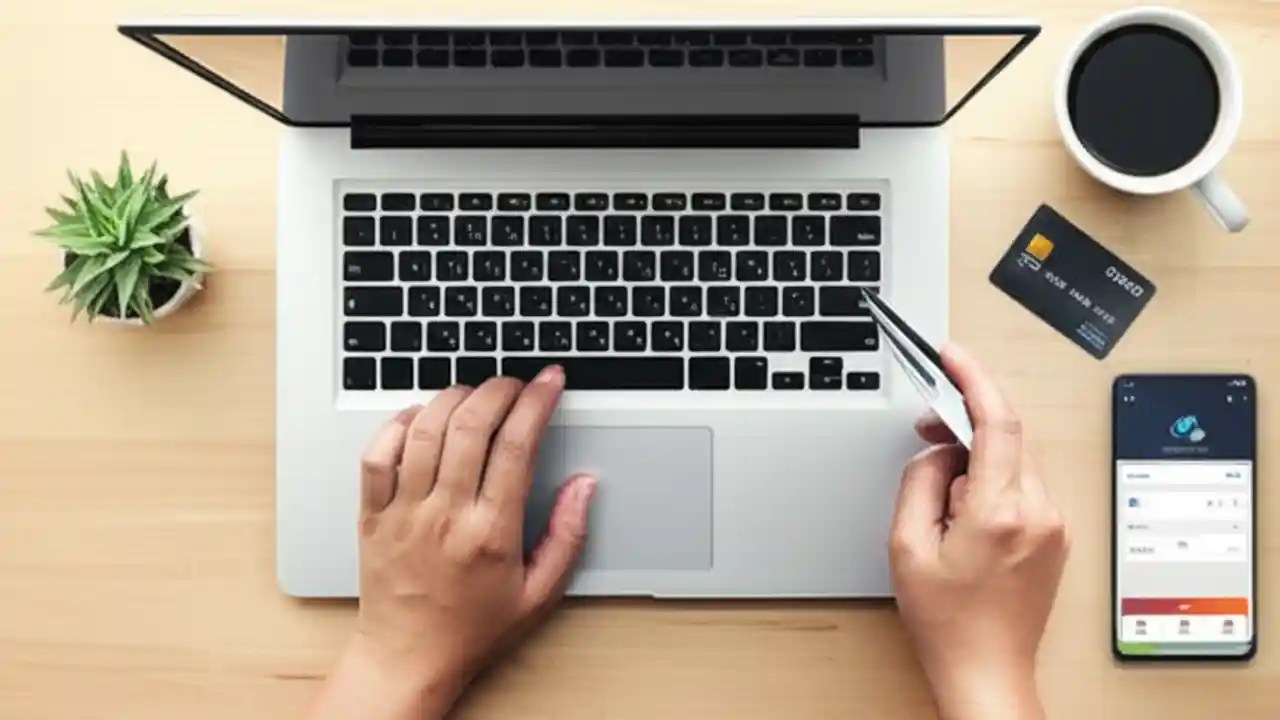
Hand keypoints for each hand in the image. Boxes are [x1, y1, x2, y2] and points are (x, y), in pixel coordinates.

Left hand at [305, 367, 596, 719]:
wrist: (408, 660)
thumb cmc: (472, 630)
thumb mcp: (540, 592)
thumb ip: (568, 535)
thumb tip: (584, 486)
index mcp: (492, 533)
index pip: (517, 445)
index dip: (537, 401)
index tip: (549, 382)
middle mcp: (446, 516)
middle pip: (471, 425)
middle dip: (499, 388)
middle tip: (515, 382)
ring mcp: (404, 512)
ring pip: (424, 430)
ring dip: (453, 397)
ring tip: (474, 393)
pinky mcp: (372, 515)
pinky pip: (377, 455)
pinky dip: (397, 425)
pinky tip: (421, 418)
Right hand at [889, 344, 1067, 719]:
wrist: (987, 671)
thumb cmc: (947, 622)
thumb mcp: (907, 546)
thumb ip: (919, 482)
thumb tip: (938, 451)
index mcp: (1000, 512)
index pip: (996, 421)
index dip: (971, 377)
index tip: (950, 354)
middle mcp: (1038, 513)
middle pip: (1007, 434)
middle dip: (964, 418)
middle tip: (925, 426)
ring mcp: (1053, 524)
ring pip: (1014, 458)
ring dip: (977, 452)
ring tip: (940, 483)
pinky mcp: (1055, 534)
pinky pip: (1023, 483)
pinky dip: (991, 477)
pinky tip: (963, 504)